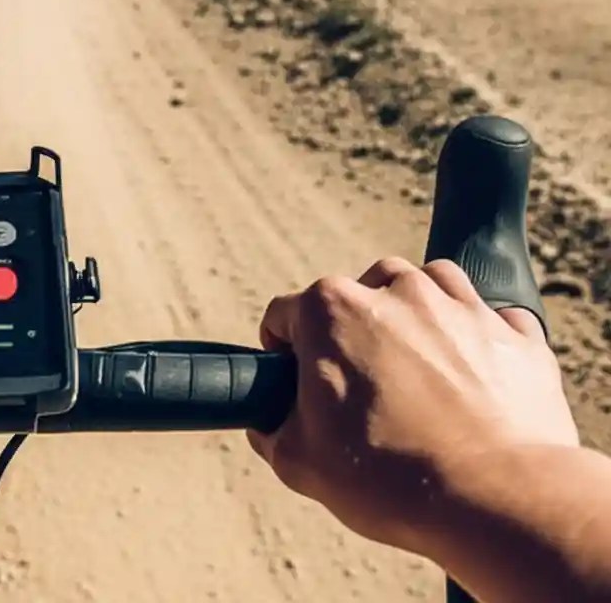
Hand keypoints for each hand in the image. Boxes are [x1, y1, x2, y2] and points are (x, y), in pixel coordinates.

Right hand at [248, 257, 577, 552]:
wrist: (495, 498)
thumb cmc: (388, 476)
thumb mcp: (298, 462)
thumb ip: (272, 430)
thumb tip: (269, 424)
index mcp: (331, 311)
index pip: (284, 314)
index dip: (282, 351)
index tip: (294, 382)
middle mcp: (396, 291)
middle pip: (359, 290)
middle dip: (352, 327)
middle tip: (358, 382)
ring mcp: (462, 306)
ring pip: (428, 286)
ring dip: (414, 317)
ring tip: (415, 369)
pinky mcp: (516, 333)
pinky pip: (490, 317)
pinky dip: (476, 337)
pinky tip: (470, 377)